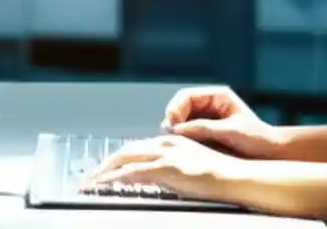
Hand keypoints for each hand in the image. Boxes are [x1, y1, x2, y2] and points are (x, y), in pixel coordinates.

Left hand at [85, 134, 241, 201]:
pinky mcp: (165, 168)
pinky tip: (106, 185)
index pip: (136, 148)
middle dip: (105, 163)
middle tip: (92, 176)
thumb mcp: (191, 167)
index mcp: (171, 141)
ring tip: (92, 182)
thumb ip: (172, 169)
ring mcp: (164, 155)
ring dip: (104, 171)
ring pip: (124, 159)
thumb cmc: (219, 175)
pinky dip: (115, 178)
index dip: (118, 158)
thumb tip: (157, 177)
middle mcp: (164, 143)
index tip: (106, 168)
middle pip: (125, 151)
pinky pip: (132, 172)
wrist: (234, 175)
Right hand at [162, 86, 283, 158]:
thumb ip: (203, 128)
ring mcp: (208, 118)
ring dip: (177, 130)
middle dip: (174, 120)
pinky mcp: (207, 132)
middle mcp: (210, 104)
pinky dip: (183, 138)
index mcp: (218, 96)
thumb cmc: (257, 139)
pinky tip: (184, 147)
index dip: (175, 108)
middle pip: (181, 107)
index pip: (187, 96)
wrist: (272, 153)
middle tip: (170, 135)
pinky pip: (188, 132)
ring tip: (176, 143)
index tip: (172, 124)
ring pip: (182, 120)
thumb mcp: (230, 131)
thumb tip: (176, 128)